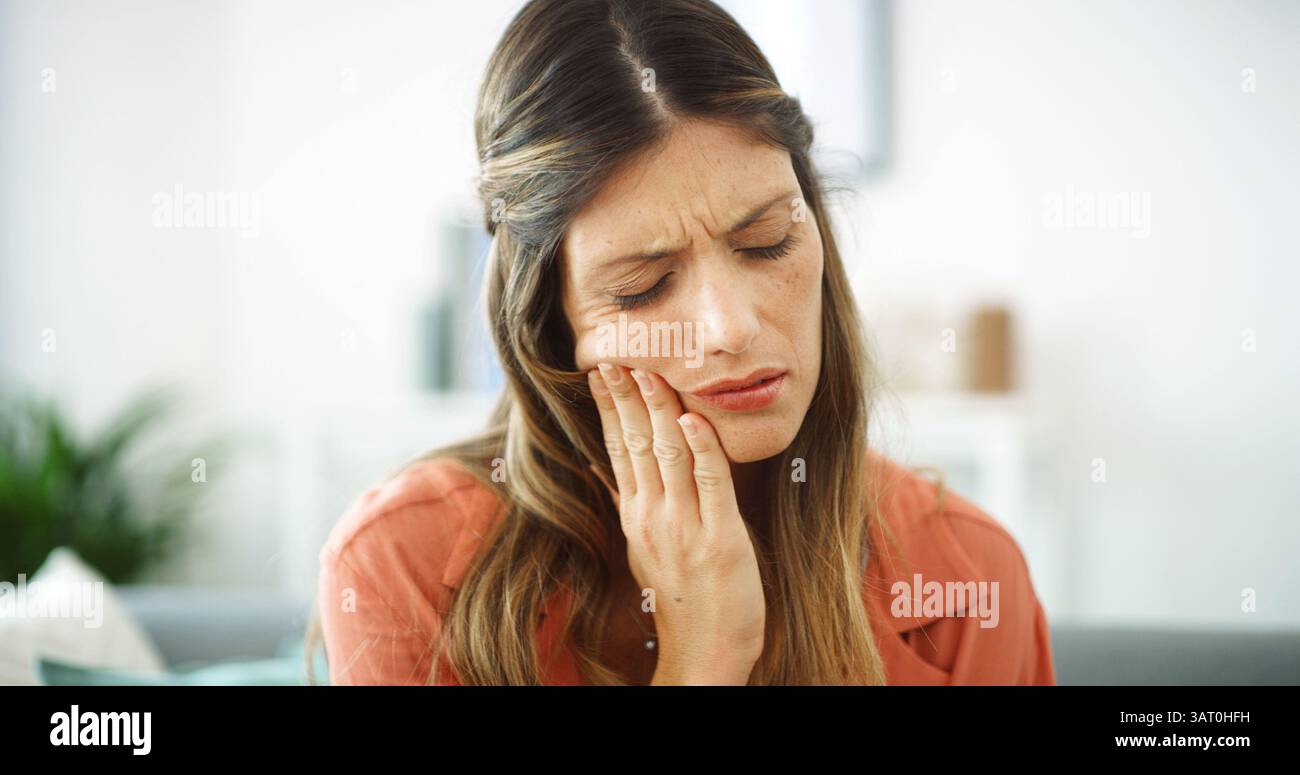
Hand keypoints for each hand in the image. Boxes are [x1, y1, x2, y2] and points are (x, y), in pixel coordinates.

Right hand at [588, 362, 765, 682]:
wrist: (704, 654)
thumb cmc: (684, 599)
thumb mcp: (646, 548)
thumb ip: (634, 503)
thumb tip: (609, 467)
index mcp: (635, 515)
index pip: (616, 449)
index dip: (609, 408)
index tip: (600, 371)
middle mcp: (652, 517)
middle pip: (636, 444)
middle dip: (625, 396)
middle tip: (616, 356)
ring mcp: (683, 527)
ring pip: (668, 454)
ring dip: (660, 409)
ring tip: (650, 372)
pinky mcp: (719, 539)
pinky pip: (710, 484)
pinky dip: (702, 448)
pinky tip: (693, 418)